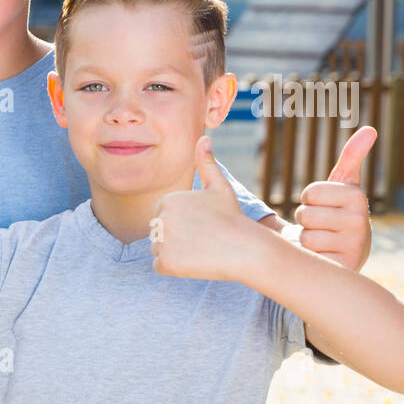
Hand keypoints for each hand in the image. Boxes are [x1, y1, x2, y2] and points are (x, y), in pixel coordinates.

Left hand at [152, 137, 253, 281]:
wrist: (246, 248)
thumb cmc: (232, 217)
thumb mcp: (219, 187)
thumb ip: (206, 163)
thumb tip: (204, 136)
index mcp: (167, 200)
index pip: (162, 217)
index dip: (181, 224)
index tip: (200, 225)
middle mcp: (160, 218)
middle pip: (157, 233)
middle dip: (176, 238)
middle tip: (202, 238)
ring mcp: (162, 240)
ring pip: (158, 249)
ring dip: (175, 253)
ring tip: (200, 248)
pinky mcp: (165, 261)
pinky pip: (160, 266)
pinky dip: (175, 267)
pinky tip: (194, 261)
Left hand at [294, 126, 374, 270]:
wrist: (343, 253)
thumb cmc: (336, 213)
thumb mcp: (342, 185)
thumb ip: (352, 158)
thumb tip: (370, 130)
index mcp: (357, 197)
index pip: (310, 193)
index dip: (308, 200)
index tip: (322, 205)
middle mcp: (360, 221)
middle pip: (305, 214)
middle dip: (306, 220)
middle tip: (321, 226)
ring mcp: (354, 246)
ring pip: (306, 237)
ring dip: (307, 240)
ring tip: (323, 240)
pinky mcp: (344, 267)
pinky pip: (309, 257)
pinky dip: (311, 257)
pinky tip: (324, 257)